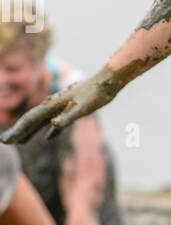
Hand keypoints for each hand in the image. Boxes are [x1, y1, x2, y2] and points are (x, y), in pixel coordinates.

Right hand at [0, 67, 121, 145]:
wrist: (107, 82)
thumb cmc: (95, 94)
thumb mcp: (82, 108)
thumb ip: (67, 117)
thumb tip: (52, 125)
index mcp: (52, 105)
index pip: (30, 119)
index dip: (18, 130)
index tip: (6, 140)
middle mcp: (53, 105)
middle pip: (31, 120)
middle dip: (18, 131)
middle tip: (5, 142)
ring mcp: (61, 107)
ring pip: (41, 122)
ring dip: (30, 132)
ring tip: (19, 142)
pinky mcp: (70, 109)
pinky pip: (55, 123)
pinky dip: (49, 132)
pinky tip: (47, 138)